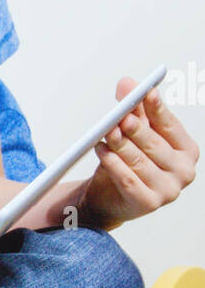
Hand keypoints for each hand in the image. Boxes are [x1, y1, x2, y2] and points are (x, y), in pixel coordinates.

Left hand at [76, 78, 198, 229]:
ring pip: (140, 162)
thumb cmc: (126, 163)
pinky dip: (113, 164)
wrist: (109, 198)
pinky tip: (101, 151)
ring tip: (106, 132)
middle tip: (121, 116)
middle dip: (136, 128)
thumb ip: (133, 109)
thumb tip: (129, 83)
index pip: (171, 125)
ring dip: (121, 145)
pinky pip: (128, 180)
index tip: (146, 92)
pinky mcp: (148, 204)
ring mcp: (168, 191)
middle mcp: (184, 171)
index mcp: (187, 150)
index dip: (157, 108)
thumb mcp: (132, 134)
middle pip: (155, 144)